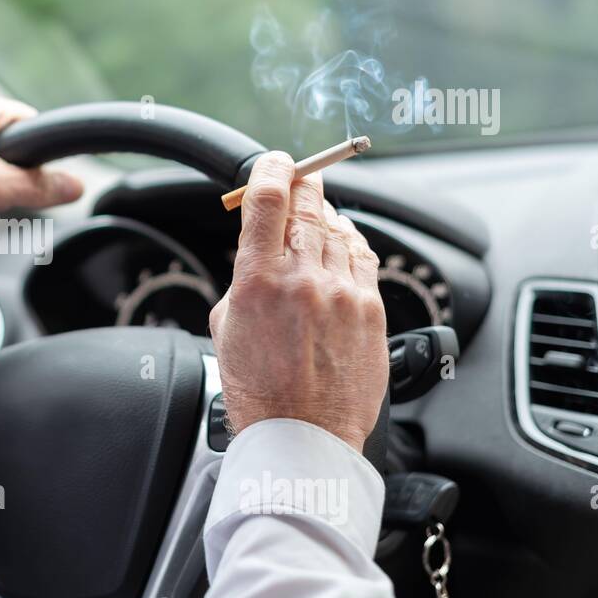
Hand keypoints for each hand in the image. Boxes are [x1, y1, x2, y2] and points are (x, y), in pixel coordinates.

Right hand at [208, 152, 387, 452]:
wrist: (303, 435)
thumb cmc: (259, 389)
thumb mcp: (225, 326)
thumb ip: (243, 279)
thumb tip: (260, 252)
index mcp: (257, 281)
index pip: (269, 198)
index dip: (272, 169)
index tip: (274, 163)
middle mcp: (304, 279)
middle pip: (309, 205)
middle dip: (303, 186)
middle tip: (301, 176)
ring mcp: (343, 293)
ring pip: (339, 228)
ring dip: (326, 217)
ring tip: (316, 221)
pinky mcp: (371, 309)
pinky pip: (364, 257)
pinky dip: (351, 243)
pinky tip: (342, 246)